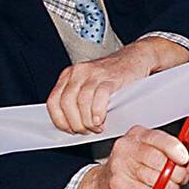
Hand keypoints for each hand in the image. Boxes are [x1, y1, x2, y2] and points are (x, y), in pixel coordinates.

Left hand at [48, 38, 188, 133]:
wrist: (135, 58)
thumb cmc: (113, 75)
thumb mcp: (88, 84)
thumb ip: (77, 100)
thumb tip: (71, 125)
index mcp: (69, 75)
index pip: (54, 101)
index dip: (60, 120)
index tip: (69, 130)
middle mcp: (78, 72)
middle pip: (66, 103)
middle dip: (75, 123)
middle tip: (86, 131)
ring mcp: (94, 74)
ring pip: (81, 102)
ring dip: (87, 121)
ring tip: (97, 127)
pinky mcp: (110, 78)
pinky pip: (99, 97)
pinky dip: (98, 112)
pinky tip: (101, 119)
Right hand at [74, 125, 188, 188]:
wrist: (105, 185)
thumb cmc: (133, 169)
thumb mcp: (161, 160)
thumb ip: (185, 163)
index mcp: (139, 135)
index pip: (158, 138)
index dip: (174, 148)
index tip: (185, 159)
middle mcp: (127, 147)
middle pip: (159, 160)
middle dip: (176, 173)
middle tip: (180, 178)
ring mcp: (120, 165)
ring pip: (154, 178)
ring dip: (169, 187)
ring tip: (169, 187)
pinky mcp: (118, 184)